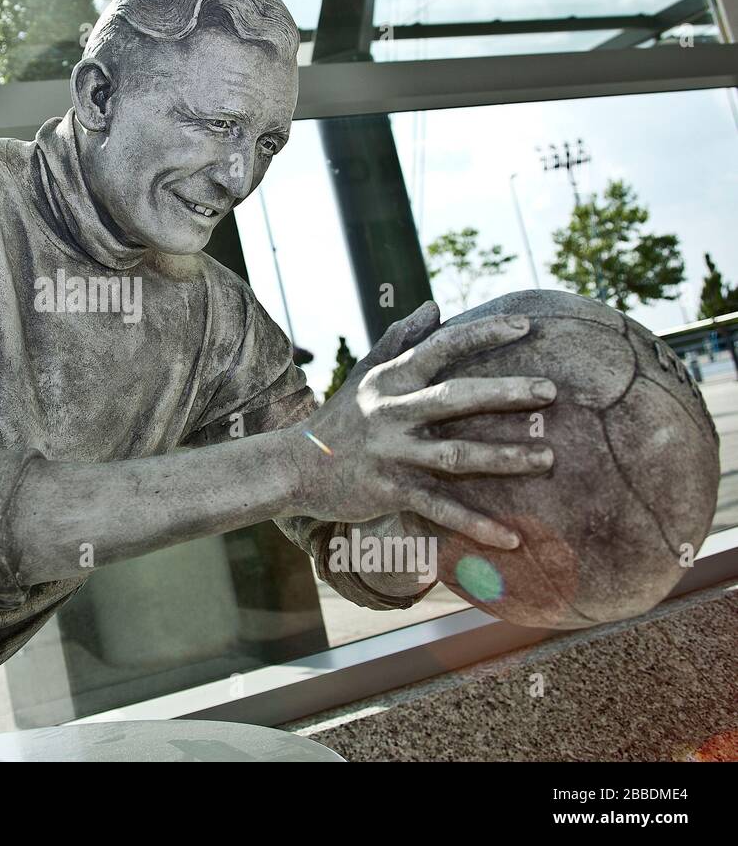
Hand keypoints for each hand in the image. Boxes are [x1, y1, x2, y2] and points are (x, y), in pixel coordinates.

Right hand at [290, 300, 554, 549]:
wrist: (294, 468)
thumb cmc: (340, 418)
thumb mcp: (365, 376)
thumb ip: (399, 341)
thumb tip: (432, 307)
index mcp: (390, 381)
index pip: (439, 348)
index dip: (481, 334)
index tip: (525, 326)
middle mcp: (392, 414)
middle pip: (454, 398)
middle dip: (504, 393)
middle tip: (551, 391)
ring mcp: (392, 454)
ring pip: (455, 456)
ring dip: (504, 458)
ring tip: (548, 458)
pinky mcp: (390, 492)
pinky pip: (440, 510)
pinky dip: (476, 526)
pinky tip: (513, 539)